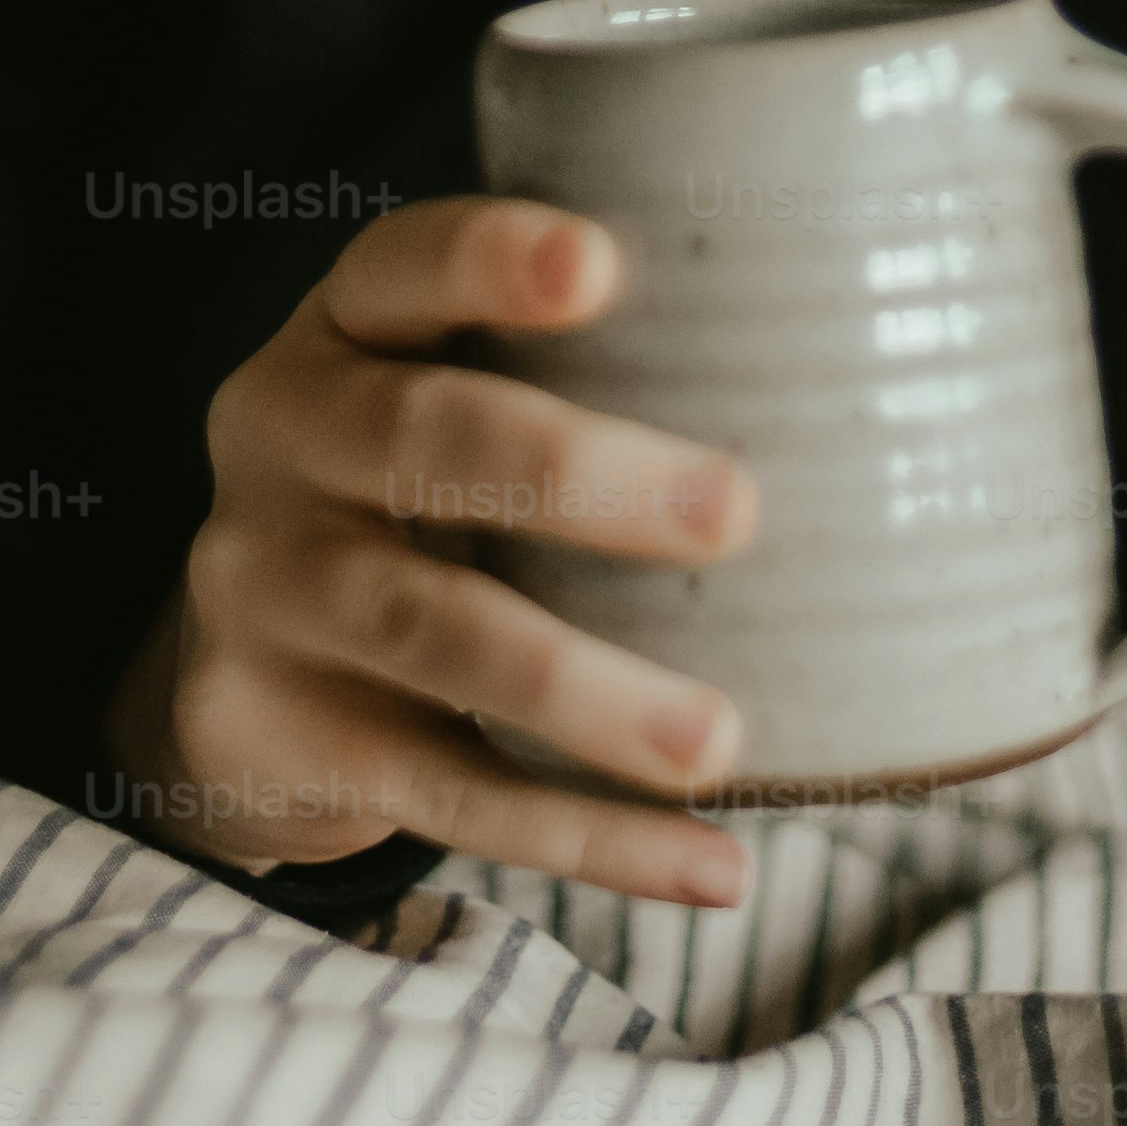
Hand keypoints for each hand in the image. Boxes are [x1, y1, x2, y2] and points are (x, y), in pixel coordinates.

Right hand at [104, 194, 761, 907]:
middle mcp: (282, 444)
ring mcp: (266, 594)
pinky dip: (589, 837)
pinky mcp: (283, 739)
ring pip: (434, 632)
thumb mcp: (448, 404)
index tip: (601, 266)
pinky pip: (449, 793)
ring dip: (587, 692)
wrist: (236, 677)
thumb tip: (889, 396)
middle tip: (735, 511)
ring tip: (718, 742)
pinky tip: (712, 864)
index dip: (490, 261)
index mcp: (340, 334)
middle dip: (576, 474)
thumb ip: (585, 378)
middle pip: (420, 439)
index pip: (401, 266)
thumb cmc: (422, 504)